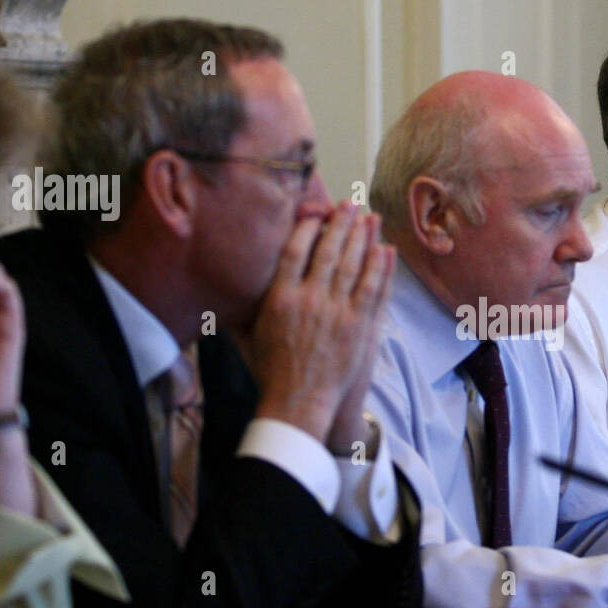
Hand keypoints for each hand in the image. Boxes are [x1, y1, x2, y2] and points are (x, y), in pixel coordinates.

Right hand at [249, 203, 395, 442]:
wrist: (298, 403)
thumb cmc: (271, 372)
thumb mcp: (247, 336)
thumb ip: (238, 309)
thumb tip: (223, 289)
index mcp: (280, 298)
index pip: (296, 251)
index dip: (308, 227)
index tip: (316, 211)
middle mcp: (310, 300)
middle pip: (329, 251)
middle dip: (342, 223)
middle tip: (350, 204)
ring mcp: (337, 312)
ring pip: (354, 265)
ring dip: (364, 237)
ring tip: (370, 218)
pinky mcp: (360, 326)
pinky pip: (373, 289)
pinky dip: (381, 267)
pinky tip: (385, 249)